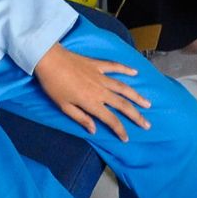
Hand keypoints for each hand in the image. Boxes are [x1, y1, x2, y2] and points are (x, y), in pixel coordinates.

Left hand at [33, 43, 150, 140]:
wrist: (48, 59)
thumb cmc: (53, 85)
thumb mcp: (63, 106)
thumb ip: (80, 118)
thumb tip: (94, 130)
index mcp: (91, 102)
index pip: (111, 119)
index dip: (120, 130)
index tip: (126, 138)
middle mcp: (100, 90)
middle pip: (122, 105)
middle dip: (136, 116)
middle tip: (148, 124)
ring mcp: (100, 75)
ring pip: (123, 87)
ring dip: (136, 96)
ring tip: (148, 103)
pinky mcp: (97, 64)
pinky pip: (115, 66)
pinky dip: (126, 69)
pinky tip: (135, 73)